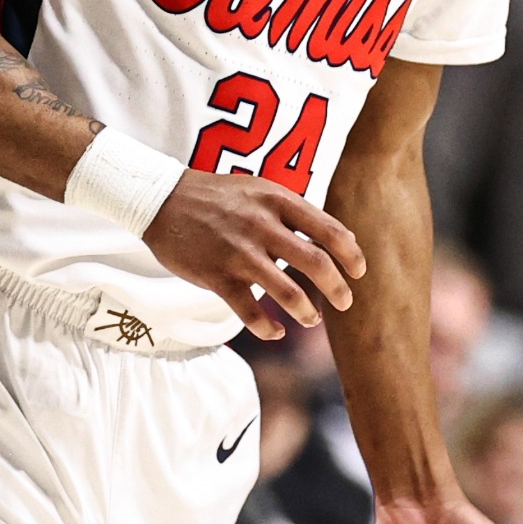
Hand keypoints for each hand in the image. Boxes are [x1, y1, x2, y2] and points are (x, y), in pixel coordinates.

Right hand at [143, 169, 364, 340]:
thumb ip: (298, 213)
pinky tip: (275, 332)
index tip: (359, 272)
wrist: (162, 199)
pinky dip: (267, 327)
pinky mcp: (216, 275)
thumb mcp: (262, 191)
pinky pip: (249, 310)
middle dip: (337, 288)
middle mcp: (262, 225)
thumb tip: (344, 238)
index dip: (351, 255)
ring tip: (312, 320)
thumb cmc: (218, 196)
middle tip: (345, 303)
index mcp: (278, 201)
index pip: (329, 230)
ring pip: (287, 291)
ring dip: (306, 311)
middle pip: (315, 263)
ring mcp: (239, 252)